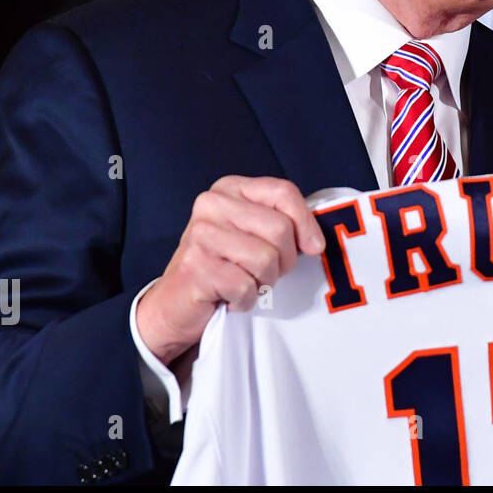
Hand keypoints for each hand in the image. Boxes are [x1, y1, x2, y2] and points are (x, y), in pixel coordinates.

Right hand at [135, 176, 325, 365]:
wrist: (176, 304)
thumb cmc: (225, 265)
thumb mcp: (253, 233)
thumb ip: (283, 223)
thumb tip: (316, 242)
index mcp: (230, 188)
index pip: (283, 192)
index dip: (306, 222)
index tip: (313, 247)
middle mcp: (211, 204)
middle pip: (280, 228)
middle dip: (284, 260)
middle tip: (266, 272)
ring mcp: (200, 235)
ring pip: (266, 259)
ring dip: (264, 282)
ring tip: (246, 283)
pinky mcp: (195, 267)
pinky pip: (246, 286)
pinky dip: (246, 300)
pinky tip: (230, 297)